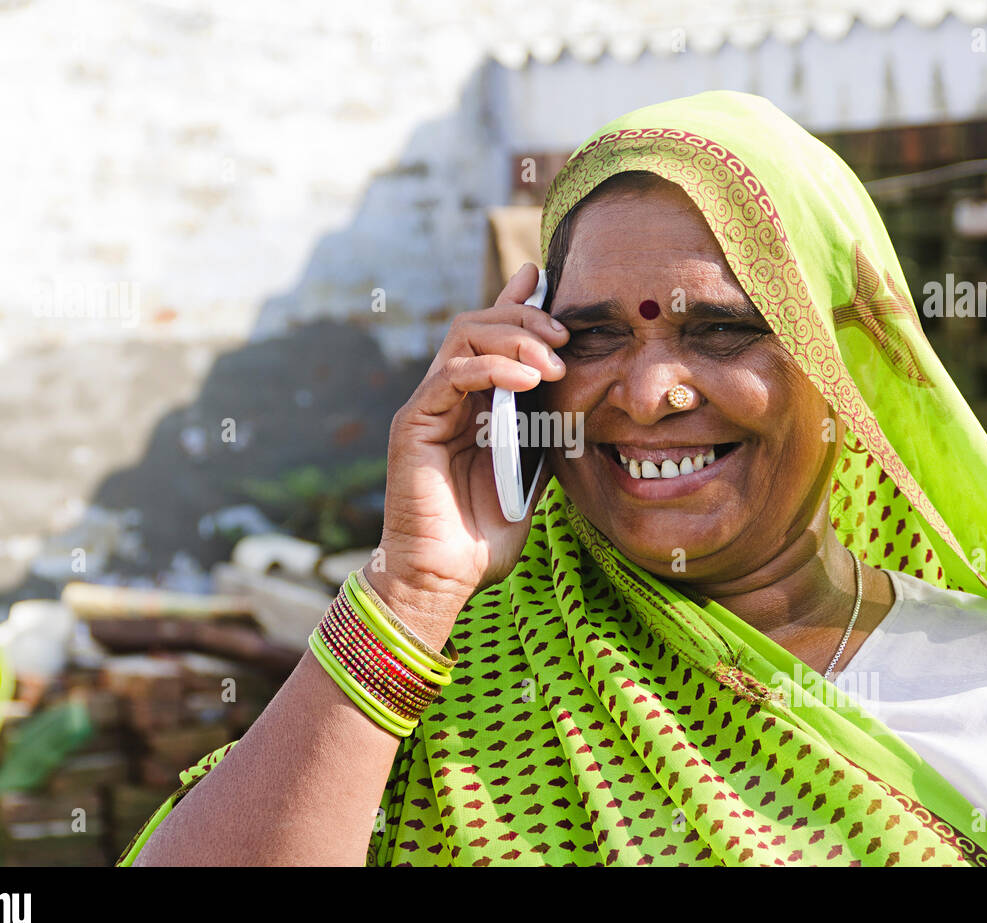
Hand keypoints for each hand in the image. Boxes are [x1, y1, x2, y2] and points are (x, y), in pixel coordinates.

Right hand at [368, 263, 568, 643]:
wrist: (444, 579)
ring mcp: (428, 407)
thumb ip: (543, 433)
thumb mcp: (531, 474)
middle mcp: (447, 397)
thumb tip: (572, 399)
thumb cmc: (483, 536)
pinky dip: (490, 368)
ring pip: (463, 336)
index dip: (516, 302)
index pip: (491, 336)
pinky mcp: (414, 423)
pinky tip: (526, 380)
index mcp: (473, 404)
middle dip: (524, 317)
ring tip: (551, 360)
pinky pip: (451, 375)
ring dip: (513, 338)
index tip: (548, 280)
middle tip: (564, 334)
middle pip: (477, 323)